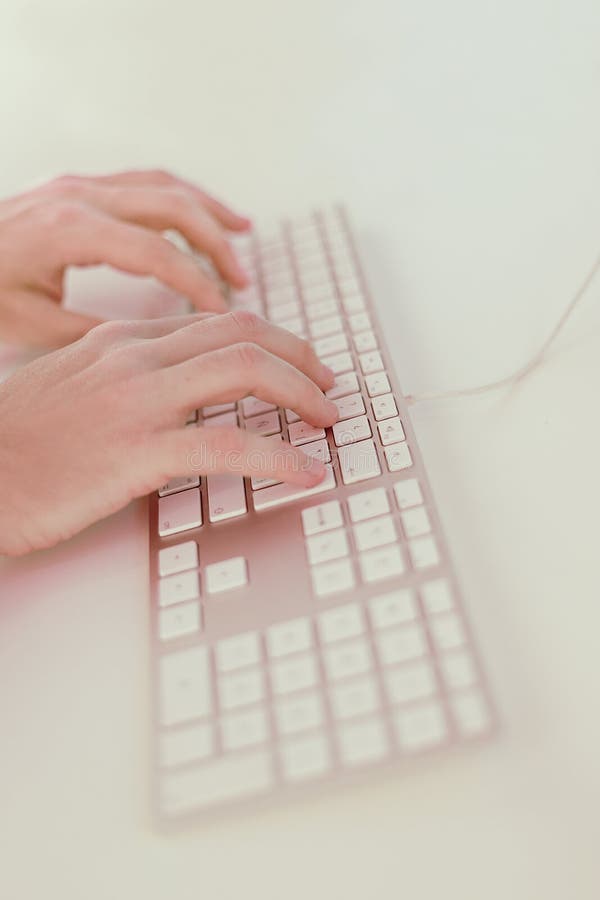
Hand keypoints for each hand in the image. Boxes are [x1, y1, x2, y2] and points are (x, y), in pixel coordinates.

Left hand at [0, 169, 250, 346]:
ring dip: (207, 213)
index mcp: (71, 230)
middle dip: (215, 245)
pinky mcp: (77, 187)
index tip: (221, 316)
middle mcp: (80, 196)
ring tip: (242, 238)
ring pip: (163, 186)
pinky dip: (181, 198)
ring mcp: (79, 185)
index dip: (197, 285)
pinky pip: (145, 182)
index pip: (157, 253)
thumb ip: (92, 333)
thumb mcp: (29, 323)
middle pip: (172, 209)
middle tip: (242, 284)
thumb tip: (148, 347)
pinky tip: (202, 215)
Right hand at [0, 311, 337, 555]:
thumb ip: (128, 378)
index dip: (271, 341)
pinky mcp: (137, 451)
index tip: (298, 364)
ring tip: (327, 421)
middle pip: (242, 333)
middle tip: (327, 388)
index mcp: (121, 341)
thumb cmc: (17, 441)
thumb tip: (182, 396)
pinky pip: (229, 447)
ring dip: (301, 393)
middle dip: (300, 357)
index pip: (217, 323)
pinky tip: (306, 472)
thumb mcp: (74, 387)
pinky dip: (279, 457)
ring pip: (245, 370)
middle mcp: (135, 357)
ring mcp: (138, 400)